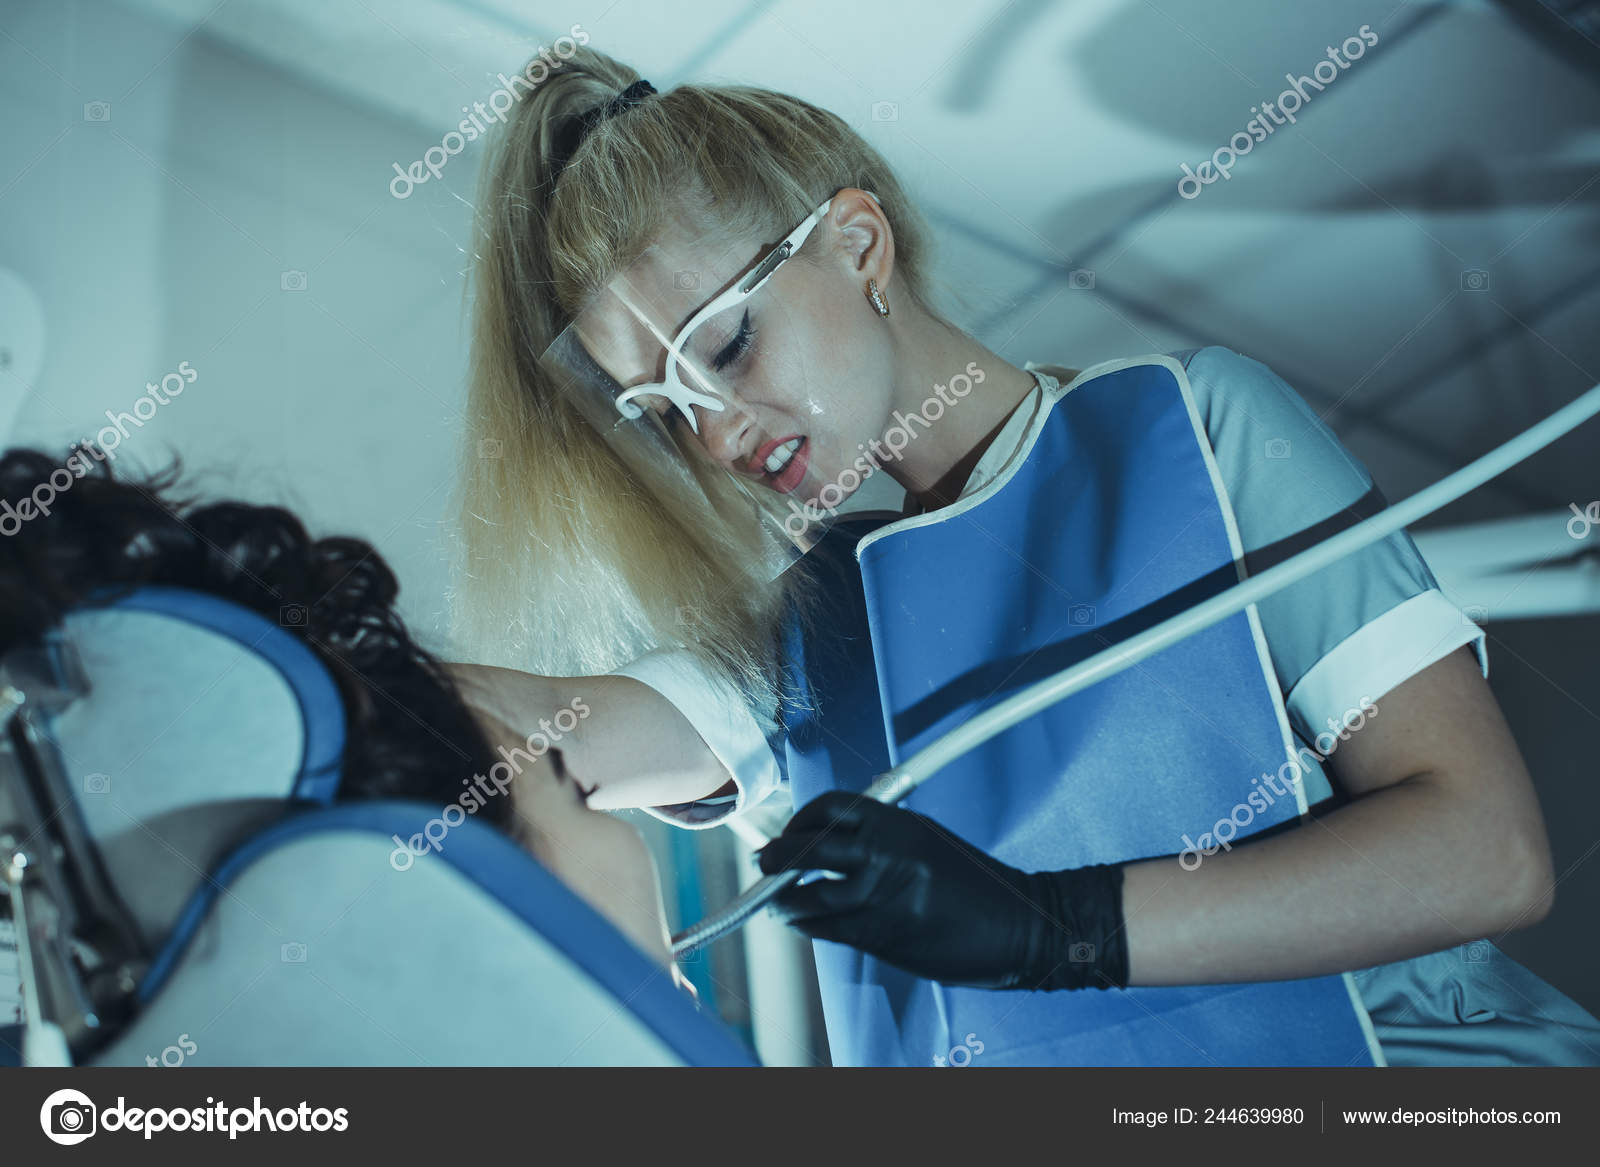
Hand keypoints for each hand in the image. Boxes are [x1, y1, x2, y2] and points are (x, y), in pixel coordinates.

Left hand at [756, 792, 1127, 990]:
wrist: (1018, 924)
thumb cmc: (973, 884)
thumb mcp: (928, 842)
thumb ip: (882, 838)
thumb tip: (830, 841)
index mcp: (899, 822)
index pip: (831, 808)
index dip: (801, 820)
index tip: (791, 831)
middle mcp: (886, 853)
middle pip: (808, 849)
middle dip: (777, 856)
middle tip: (766, 861)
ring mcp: (882, 895)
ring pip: (809, 896)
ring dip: (785, 899)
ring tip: (779, 900)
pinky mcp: (882, 934)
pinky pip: (827, 928)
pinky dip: (807, 925)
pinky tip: (803, 922)